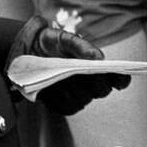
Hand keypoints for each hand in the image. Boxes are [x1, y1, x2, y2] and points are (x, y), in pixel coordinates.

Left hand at [6, 16, 129, 115]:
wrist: (24, 53)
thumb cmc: (49, 43)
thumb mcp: (63, 38)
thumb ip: (81, 46)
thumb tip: (99, 58)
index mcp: (96, 66)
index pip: (117, 77)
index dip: (121, 78)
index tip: (121, 76)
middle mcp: (90, 83)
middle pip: (102, 90)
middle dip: (97, 82)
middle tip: (89, 73)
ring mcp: (77, 95)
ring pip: (85, 100)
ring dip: (76, 90)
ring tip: (64, 79)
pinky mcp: (62, 105)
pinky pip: (68, 107)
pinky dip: (61, 98)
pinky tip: (53, 88)